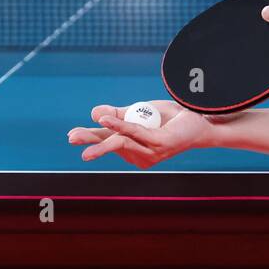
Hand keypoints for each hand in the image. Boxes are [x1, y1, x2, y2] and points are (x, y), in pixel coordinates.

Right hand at [67, 101, 211, 167]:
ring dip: (102, 134)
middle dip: (90, 141)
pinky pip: (135, 133)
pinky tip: (106, 121)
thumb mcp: (139, 112)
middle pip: (110, 145)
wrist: (198, 117)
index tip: (71, 135)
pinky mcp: (160, 145)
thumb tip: (95, 114)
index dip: (90, 137)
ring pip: (119, 141)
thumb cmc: (169, 118)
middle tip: (71, 138)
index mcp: (132, 148)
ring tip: (79, 133)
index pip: (107, 141)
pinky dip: (120, 126)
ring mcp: (150, 152)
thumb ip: (118, 114)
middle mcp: (140, 155)